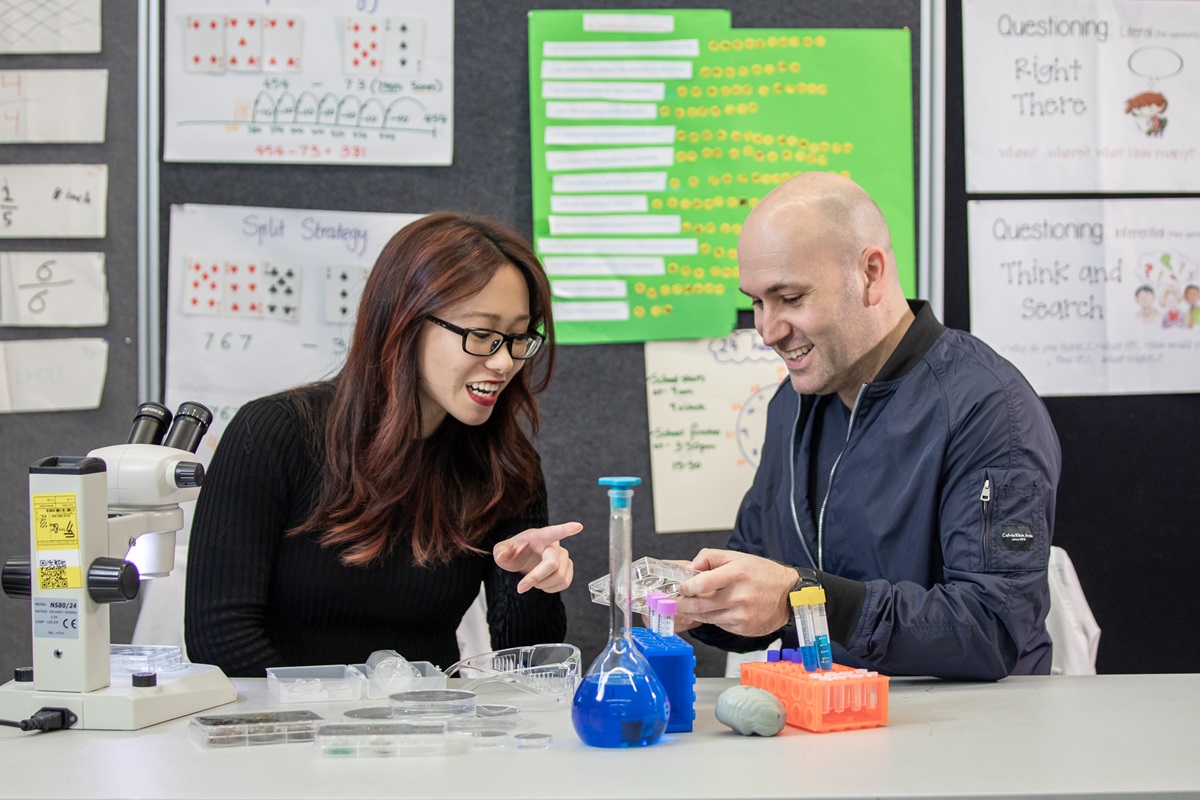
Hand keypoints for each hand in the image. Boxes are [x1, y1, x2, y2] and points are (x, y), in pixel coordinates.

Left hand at [493, 521, 581, 593]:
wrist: (521, 562)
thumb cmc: (514, 553)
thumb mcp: (503, 550)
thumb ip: (501, 551)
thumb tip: (501, 555)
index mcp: (540, 536)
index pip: (554, 532)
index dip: (566, 529)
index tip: (578, 526)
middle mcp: (555, 545)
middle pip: (553, 565)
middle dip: (537, 578)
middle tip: (521, 587)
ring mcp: (564, 557)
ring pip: (560, 577)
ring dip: (544, 585)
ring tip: (533, 582)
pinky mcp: (568, 568)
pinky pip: (565, 583)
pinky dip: (552, 589)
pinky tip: (543, 584)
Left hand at [674, 549, 795, 636]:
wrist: (789, 594)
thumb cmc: (762, 574)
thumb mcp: (736, 556)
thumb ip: (709, 558)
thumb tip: (689, 569)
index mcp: (736, 574)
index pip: (700, 584)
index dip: (686, 588)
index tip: (683, 588)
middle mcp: (739, 596)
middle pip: (699, 605)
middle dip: (683, 604)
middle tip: (679, 602)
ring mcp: (742, 615)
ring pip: (707, 618)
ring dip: (696, 613)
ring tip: (695, 606)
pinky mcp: (744, 629)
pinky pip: (720, 625)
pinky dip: (715, 618)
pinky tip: (719, 610)